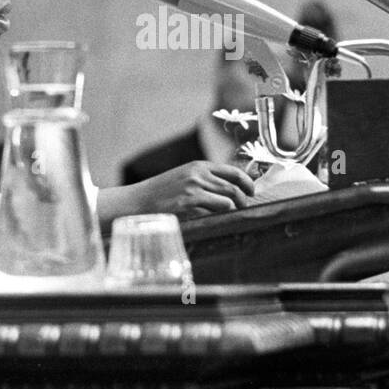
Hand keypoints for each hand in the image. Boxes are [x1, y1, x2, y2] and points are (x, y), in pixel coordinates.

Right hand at [133, 161, 254, 219]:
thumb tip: (231, 190)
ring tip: (233, 217)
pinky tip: (217, 222)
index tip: (252, 192)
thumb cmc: (161, 192)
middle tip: (245, 209)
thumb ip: (205, 179)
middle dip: (244, 201)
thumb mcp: (184, 177)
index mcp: (199, 166)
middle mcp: (198, 175)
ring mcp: (193, 190)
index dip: (247, 183)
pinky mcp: (188, 205)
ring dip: (234, 211)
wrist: (137, 200)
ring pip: (227, 202)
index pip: (233, 172)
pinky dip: (219, 219)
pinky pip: (214, 213)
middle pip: (233, 189)